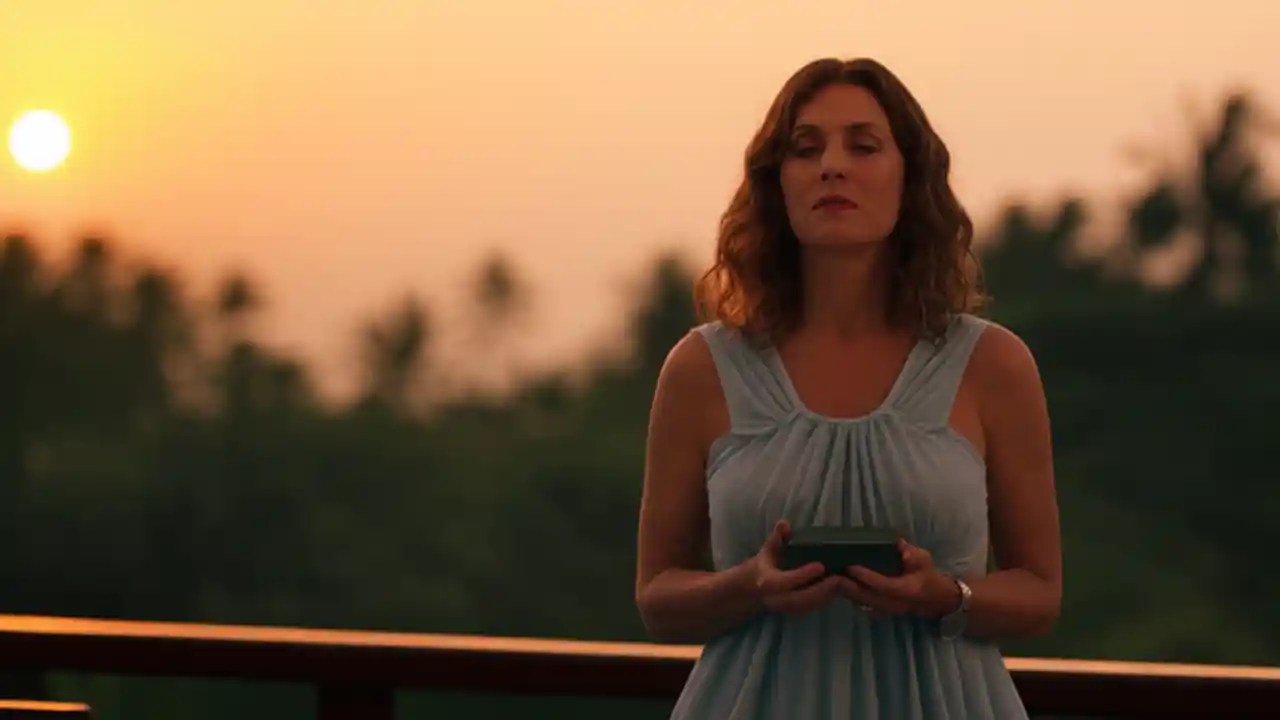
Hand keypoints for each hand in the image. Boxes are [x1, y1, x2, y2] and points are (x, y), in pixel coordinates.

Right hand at [751, 520, 843, 615]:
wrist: (754, 590)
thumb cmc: (764, 566)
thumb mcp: (768, 550)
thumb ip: (777, 537)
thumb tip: (784, 524)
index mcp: (767, 582)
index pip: (785, 581)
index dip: (803, 575)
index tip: (820, 566)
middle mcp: (776, 599)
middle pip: (800, 599)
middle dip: (821, 590)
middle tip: (838, 578)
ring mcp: (786, 608)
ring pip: (808, 606)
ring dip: (827, 596)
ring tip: (843, 583)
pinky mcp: (795, 612)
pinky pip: (812, 608)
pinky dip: (826, 600)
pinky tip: (838, 590)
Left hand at [840, 538, 960, 618]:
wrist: (935, 598)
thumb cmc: (927, 575)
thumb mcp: (925, 560)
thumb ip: (913, 554)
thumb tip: (900, 545)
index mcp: (906, 590)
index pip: (884, 585)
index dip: (867, 577)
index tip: (851, 567)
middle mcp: (894, 603)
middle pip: (868, 597)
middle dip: (849, 587)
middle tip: (833, 574)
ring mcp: (887, 610)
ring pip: (863, 603)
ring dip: (847, 592)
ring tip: (832, 579)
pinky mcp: (881, 611)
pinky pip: (863, 605)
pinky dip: (852, 597)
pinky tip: (840, 587)